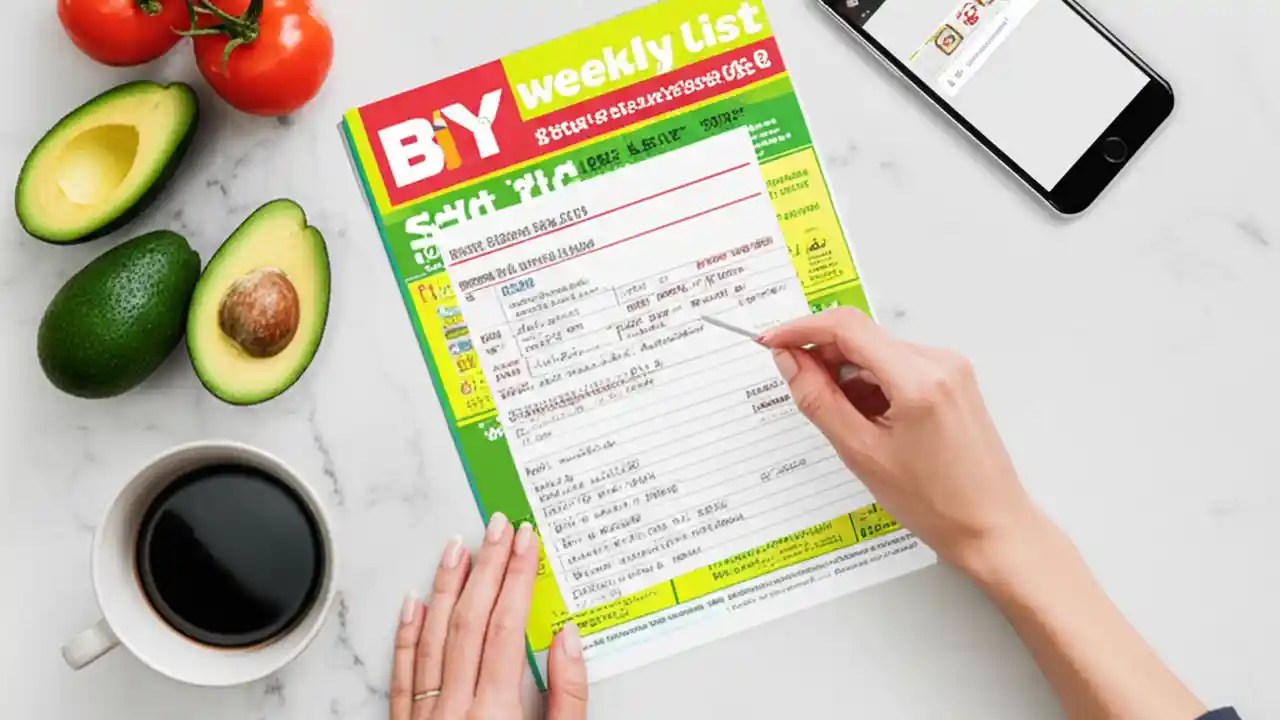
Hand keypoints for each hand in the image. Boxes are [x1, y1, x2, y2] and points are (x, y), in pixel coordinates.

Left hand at [389, 513, 587, 719]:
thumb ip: (568, 696)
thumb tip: (568, 640)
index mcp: (497, 712)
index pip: (507, 626)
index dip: (518, 577)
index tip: (526, 542)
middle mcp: (455, 709)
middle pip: (470, 621)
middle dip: (488, 567)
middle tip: (497, 528)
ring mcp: (426, 717)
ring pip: (432, 638)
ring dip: (446, 587)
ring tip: (457, 548)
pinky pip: (403, 674)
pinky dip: (408, 634)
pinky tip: (415, 604)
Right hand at [759, 308, 1038, 573]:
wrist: (991, 526)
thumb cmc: (938, 503)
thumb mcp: (861, 453)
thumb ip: (819, 400)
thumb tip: (791, 362)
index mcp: (919, 380)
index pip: (848, 327)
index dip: (802, 330)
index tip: (773, 342)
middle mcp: (940, 363)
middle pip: (862, 338)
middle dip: (824, 359)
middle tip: (800, 390)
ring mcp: (950, 369)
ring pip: (878, 353)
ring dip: (850, 377)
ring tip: (848, 425)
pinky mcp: (952, 380)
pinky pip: (898, 367)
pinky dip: (873, 386)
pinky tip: (870, 422)